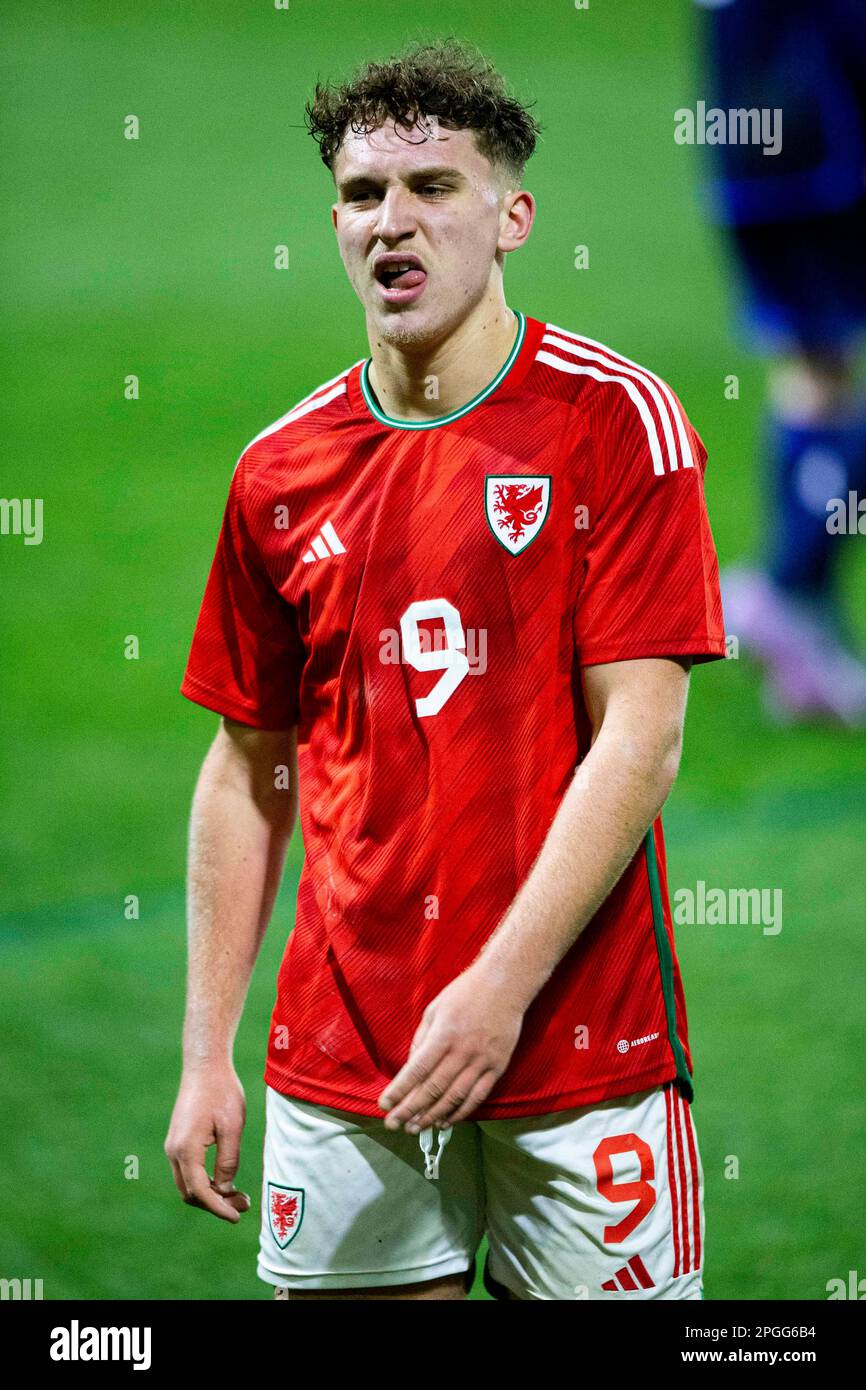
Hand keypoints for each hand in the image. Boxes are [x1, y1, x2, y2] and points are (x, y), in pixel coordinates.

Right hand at [164, 1065, 250, 1222]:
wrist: (205, 1066)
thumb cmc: (222, 1092)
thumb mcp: (232, 1127)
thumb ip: (228, 1161)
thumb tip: (224, 1190)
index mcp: (186, 1149)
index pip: (200, 1191)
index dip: (218, 1208)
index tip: (236, 1217)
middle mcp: (174, 1151)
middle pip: (191, 1193)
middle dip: (216, 1204)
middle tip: (244, 1205)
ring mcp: (173, 1146)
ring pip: (188, 1184)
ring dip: (211, 1194)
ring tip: (239, 1196)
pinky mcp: (178, 1141)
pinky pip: (188, 1171)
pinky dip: (205, 1181)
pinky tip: (225, 1180)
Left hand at [378, 965, 525, 1130]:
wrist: (505, 983)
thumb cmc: (465, 993)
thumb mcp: (434, 1009)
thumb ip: (421, 1040)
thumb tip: (411, 1069)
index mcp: (444, 1035)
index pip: (417, 1070)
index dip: (399, 1091)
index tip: (384, 1106)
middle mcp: (463, 1051)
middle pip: (433, 1089)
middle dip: (410, 1109)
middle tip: (394, 1124)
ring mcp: (482, 1061)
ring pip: (454, 1097)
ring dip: (433, 1116)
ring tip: (416, 1128)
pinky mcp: (498, 1067)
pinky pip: (477, 1096)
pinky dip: (461, 1112)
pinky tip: (446, 1121)